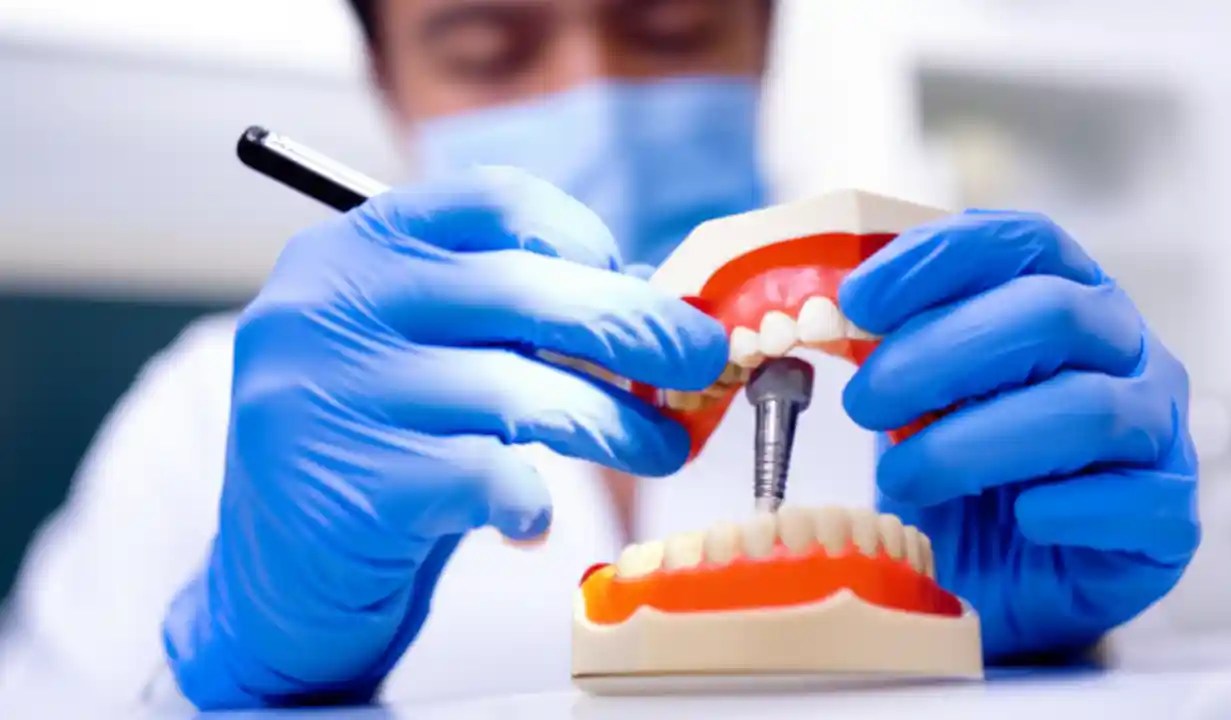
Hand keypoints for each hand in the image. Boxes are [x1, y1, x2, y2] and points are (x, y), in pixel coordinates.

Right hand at [162, 167, 726, 708]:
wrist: (277, 574)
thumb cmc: (381, 446)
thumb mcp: (429, 354)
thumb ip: (514, 317)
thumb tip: (655, 303)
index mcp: (357, 248)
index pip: (494, 201)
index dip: (584, 237)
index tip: (632, 284)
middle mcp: (332, 304)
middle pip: (521, 290)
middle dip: (633, 328)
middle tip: (698, 363)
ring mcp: (331, 393)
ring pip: (516, 392)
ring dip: (611, 424)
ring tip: (658, 450)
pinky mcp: (348, 482)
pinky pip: (485, 476)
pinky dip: (532, 499)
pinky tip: (536, 521)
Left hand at [837, 210, 1198, 659]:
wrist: (1004, 574)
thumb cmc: (960, 466)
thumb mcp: (913, 396)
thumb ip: (883, 347)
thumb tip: (818, 312)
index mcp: (1064, 294)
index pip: (1018, 240)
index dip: (935, 261)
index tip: (857, 301)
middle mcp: (1122, 347)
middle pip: (1050, 314)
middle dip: (940, 354)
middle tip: (863, 402)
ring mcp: (1156, 427)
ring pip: (1086, 410)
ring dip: (974, 443)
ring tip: (901, 477)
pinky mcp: (1170, 513)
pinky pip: (1135, 500)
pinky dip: (1065, 509)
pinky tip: (1016, 519)